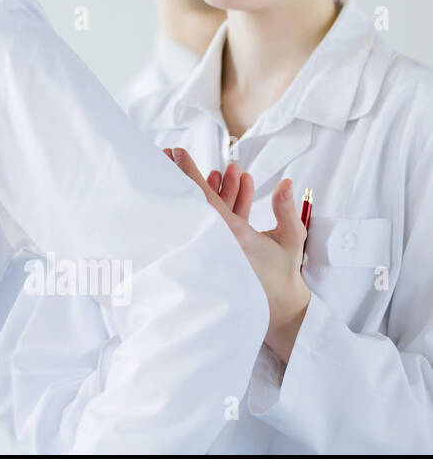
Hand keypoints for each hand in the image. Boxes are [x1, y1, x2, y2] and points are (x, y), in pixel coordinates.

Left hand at [164, 148, 310, 362]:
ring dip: (203, 185)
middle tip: (167, 153)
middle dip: (181, 175)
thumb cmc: (284, 273)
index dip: (190, 174)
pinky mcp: (216, 249)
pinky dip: (215, 201)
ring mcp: (214, 245)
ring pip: (204, 209)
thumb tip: (286, 183)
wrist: (278, 306)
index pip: (205, 199)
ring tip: (198, 164)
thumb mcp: (291, 240)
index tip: (177, 154)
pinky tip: (220, 183)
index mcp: (232, 235)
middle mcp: (217, 239)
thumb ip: (286, 210)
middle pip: (194, 200)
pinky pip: (212, 220)